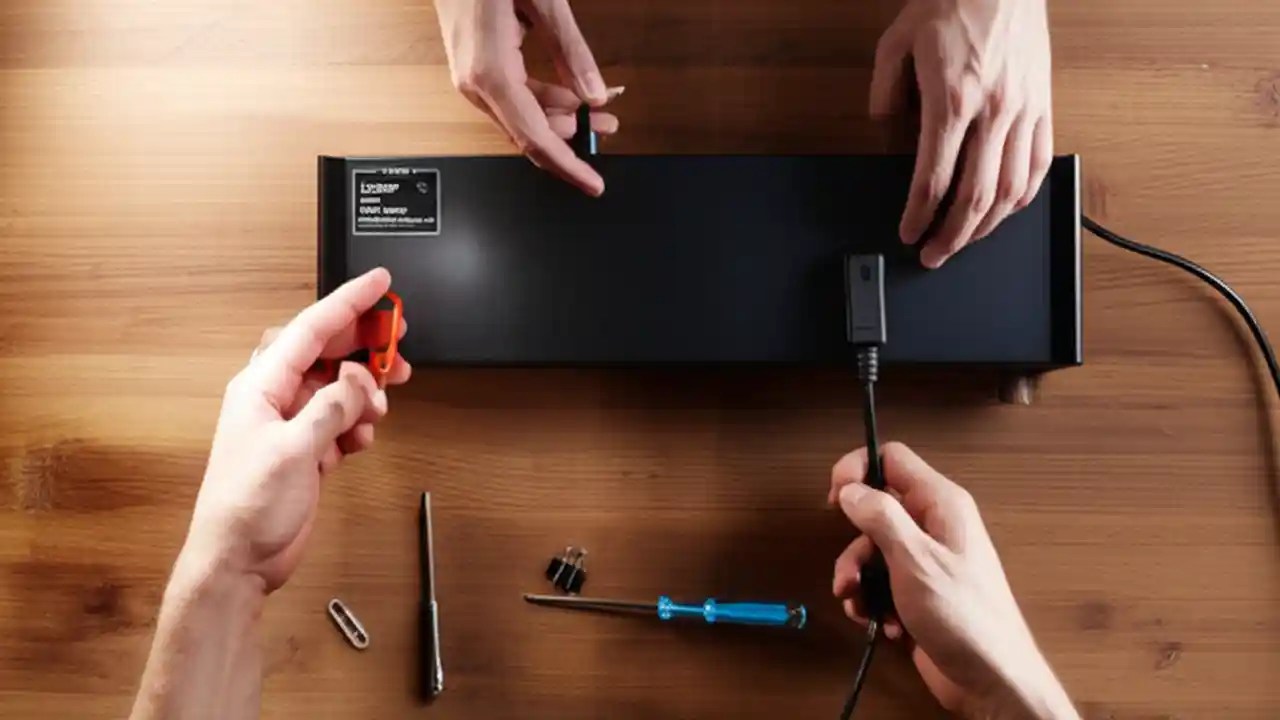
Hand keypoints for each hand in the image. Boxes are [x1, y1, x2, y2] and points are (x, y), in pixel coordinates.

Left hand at [185, 269, 411, 593]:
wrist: (238, 560)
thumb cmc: (246, 507)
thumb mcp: (293, 450)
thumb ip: (331, 408)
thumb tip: (359, 381)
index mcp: (260, 386)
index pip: (311, 329)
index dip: (349, 302)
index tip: (380, 284)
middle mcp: (274, 398)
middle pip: (328, 354)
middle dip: (365, 348)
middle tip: (398, 344)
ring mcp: (291, 424)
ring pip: (339, 388)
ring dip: (364, 394)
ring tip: (379, 408)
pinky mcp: (306, 450)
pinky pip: (341, 420)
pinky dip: (358, 424)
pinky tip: (361, 438)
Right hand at [435, 0, 621, 195]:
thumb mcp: (543, 2)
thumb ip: (572, 51)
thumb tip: (596, 94)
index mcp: (490, 72)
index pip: (535, 138)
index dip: (568, 166)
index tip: (593, 184)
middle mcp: (476, 85)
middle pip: (530, 134)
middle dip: (573, 137)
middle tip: (611, 124)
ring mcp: (473, 80)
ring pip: (524, 119)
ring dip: (562, 119)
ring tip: (600, 109)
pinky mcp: (476, 72)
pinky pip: (514, 101)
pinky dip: (545, 103)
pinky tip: (570, 96)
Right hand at [829, 442, 1076, 718]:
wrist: (990, 678)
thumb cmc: (962, 616)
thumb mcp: (916, 560)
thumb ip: (881, 517)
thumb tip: (851, 489)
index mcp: (941, 504)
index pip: (893, 459)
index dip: (858, 469)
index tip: (835, 498)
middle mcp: (934, 525)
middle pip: (876, 510)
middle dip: (855, 544)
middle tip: (848, 574)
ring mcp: (927, 560)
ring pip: (874, 551)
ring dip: (860, 580)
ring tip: (862, 607)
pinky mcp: (919, 591)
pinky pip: (882, 582)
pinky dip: (874, 602)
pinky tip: (883, 624)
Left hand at [872, 0, 1052, 268]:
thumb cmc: (951, 3)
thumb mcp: (896, 43)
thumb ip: (884, 94)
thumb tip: (885, 133)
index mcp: (952, 99)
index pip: (934, 178)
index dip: (919, 215)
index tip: (908, 233)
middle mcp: (993, 111)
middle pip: (975, 196)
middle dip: (952, 235)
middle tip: (933, 255)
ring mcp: (1024, 111)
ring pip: (1011, 188)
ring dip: (987, 226)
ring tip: (966, 242)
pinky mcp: (1044, 105)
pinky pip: (1039, 163)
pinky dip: (1023, 196)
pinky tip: (1007, 210)